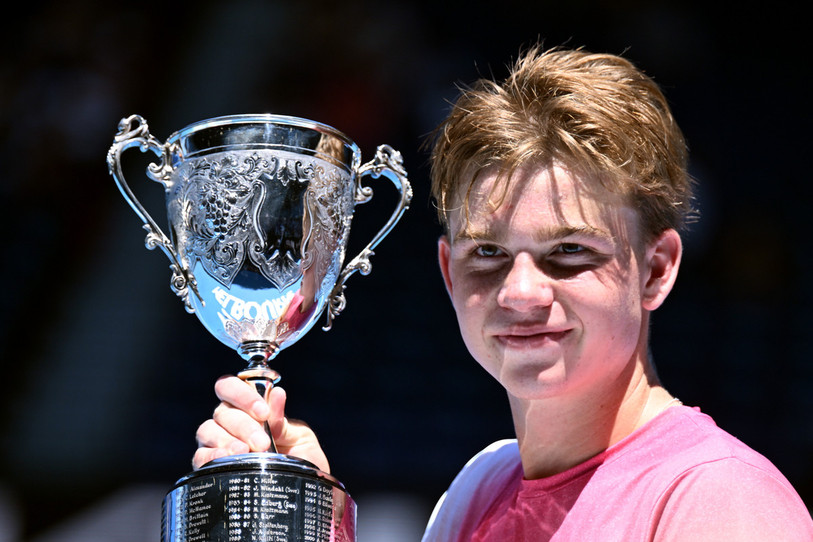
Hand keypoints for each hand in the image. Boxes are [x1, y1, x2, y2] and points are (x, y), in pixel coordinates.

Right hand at [193, 375, 329, 472]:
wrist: (302, 496)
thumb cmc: (302, 463)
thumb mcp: (301, 439)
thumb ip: (284, 419)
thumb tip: (277, 393)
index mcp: (250, 409)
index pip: (231, 387)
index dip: (243, 394)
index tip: (263, 412)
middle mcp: (230, 423)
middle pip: (223, 410)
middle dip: (243, 425)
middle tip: (263, 443)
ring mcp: (218, 444)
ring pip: (208, 430)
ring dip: (228, 440)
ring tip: (246, 453)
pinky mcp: (210, 467)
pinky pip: (201, 456)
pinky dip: (213, 456)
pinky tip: (229, 460)